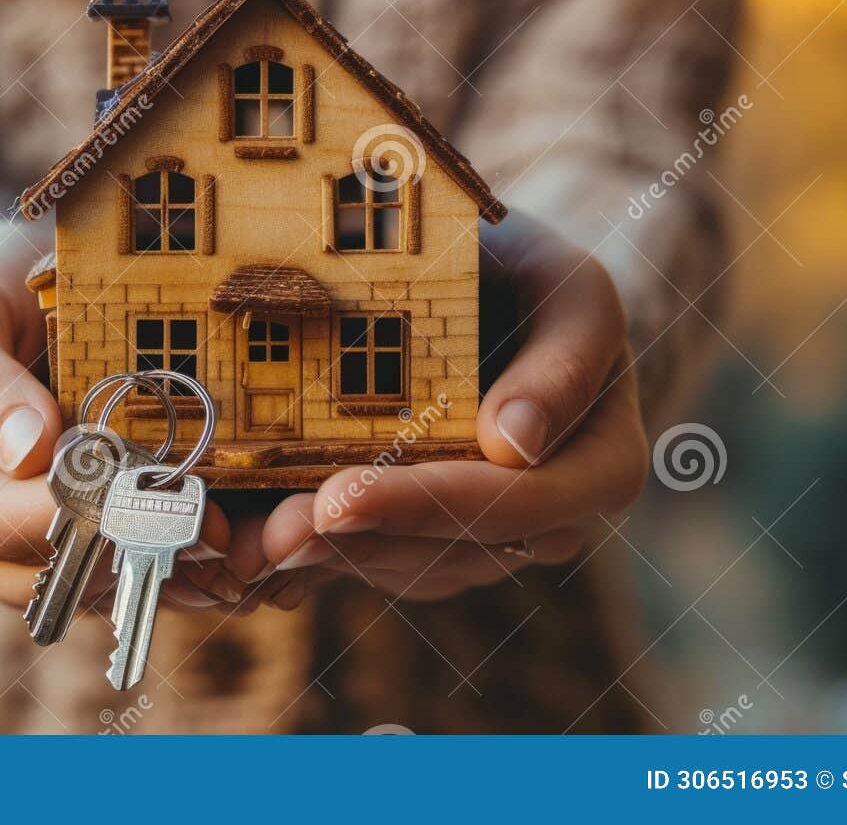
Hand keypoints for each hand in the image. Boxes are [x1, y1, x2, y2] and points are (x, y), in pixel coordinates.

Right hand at [0, 222, 243, 612]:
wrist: (11, 310)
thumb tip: (31, 453)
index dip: (73, 516)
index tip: (142, 490)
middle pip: (63, 577)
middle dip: (147, 552)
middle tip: (225, 525)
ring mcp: (38, 562)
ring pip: (119, 591)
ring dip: (194, 570)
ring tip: (259, 538)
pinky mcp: (96, 555)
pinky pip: (151, 576)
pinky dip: (207, 561)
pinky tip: (263, 535)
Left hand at [255, 212, 648, 601]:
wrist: (498, 287)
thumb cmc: (538, 279)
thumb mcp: (571, 290)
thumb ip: (563, 359)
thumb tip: (517, 442)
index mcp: (601, 466)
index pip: (516, 505)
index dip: (425, 505)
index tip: (343, 495)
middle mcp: (549, 520)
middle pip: (446, 551)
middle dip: (354, 540)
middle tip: (275, 529)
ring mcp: (486, 539)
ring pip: (401, 567)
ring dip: (322, 556)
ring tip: (245, 540)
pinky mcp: (429, 539)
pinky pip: (373, 562)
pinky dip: (312, 557)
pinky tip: (249, 546)